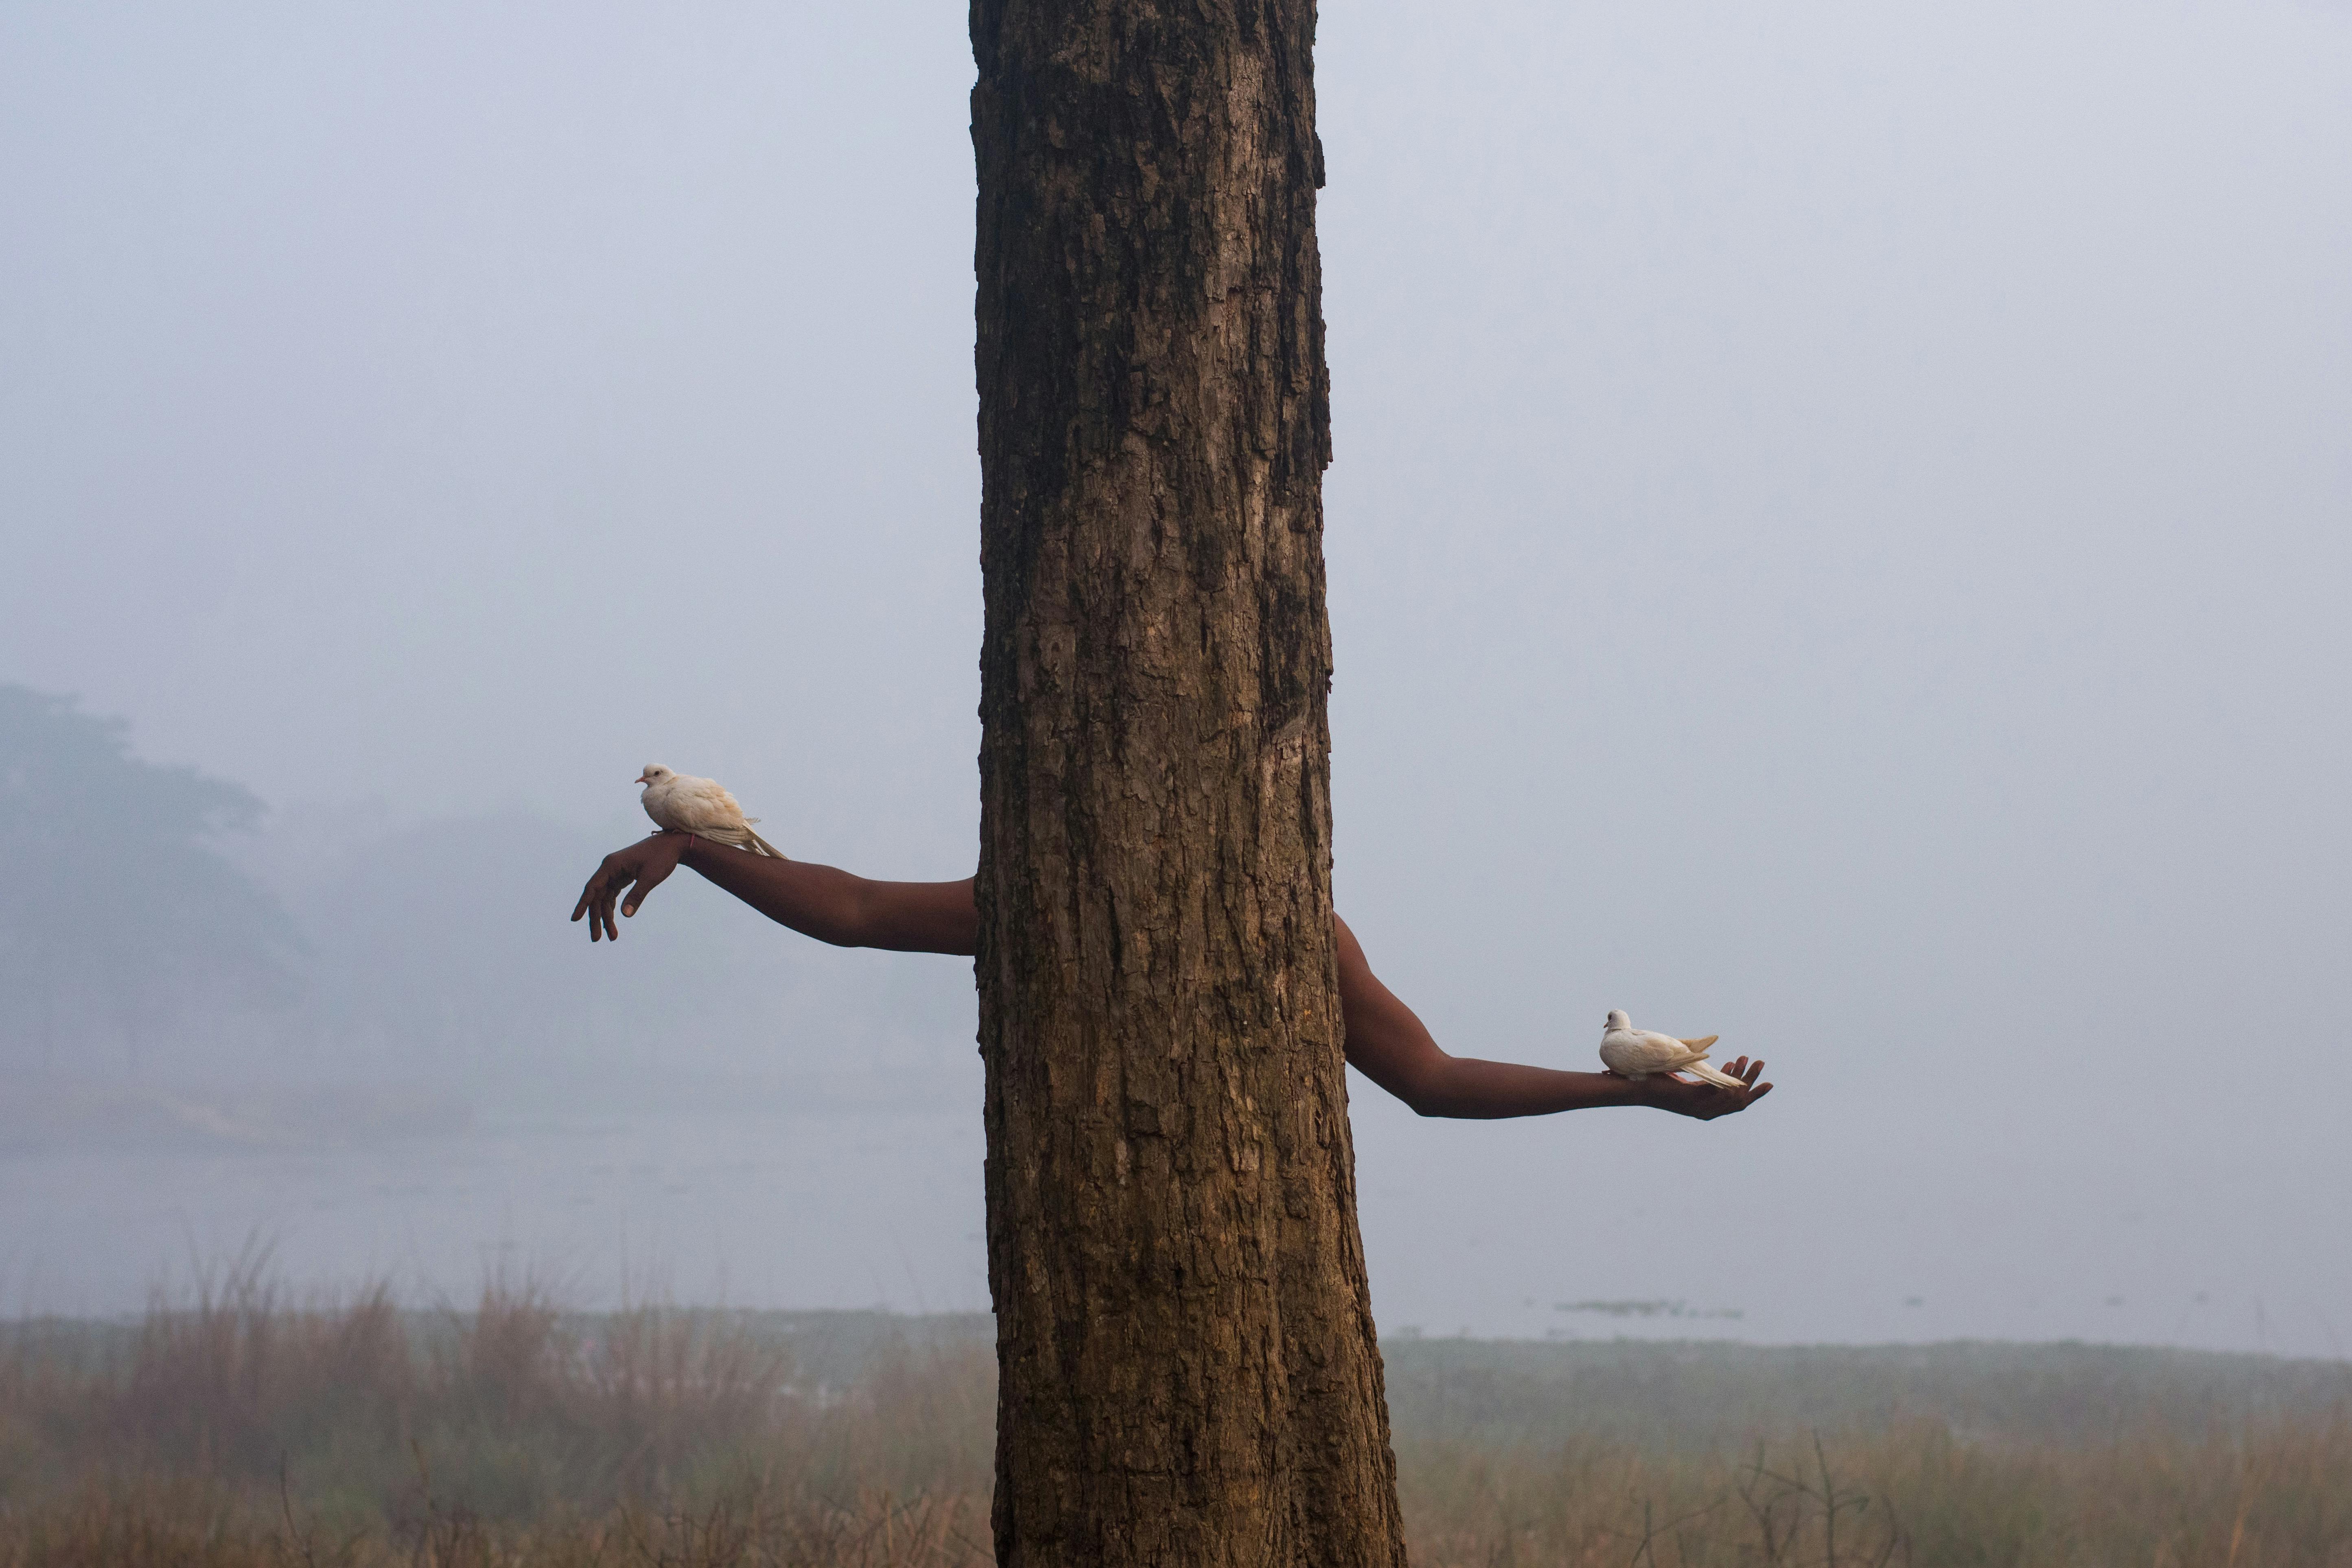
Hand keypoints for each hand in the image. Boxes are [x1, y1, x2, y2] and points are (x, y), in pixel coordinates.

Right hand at [571, 831, 690, 940]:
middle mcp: (609, 868)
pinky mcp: (622, 877)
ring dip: (606, 917)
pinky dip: (612, 909)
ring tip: (612, 936)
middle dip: (597, 918)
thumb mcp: (650, 877)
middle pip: (597, 897)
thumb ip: (637, 895)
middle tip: (596, 939)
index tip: (574, 919)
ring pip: (604, 898)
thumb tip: (624, 915)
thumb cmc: (662, 857)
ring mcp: (614, 873)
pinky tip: (612, 922)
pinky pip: (611, 895)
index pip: (592, 888)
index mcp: (611, 865)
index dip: (582, 904)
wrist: (672, 845)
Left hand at [1613, 1056, 1772, 1120]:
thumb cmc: (1656, 1079)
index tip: (1767, 1082)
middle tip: (1761, 1063)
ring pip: (1729, 1096)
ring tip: (1749, 1059)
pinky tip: (1732, 1066)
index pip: (1736, 1103)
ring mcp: (1697, 1107)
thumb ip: (1702, 1075)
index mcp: (1705, 1105)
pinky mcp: (1689, 1099)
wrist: (1635, 1085)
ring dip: (1743, 1077)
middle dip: (1752, 1081)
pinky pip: (1715, 1092)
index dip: (1753, 1093)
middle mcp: (1704, 1110)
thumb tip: (1714, 1063)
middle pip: (1738, 1100)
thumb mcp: (1686, 1075)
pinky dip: (1727, 1079)